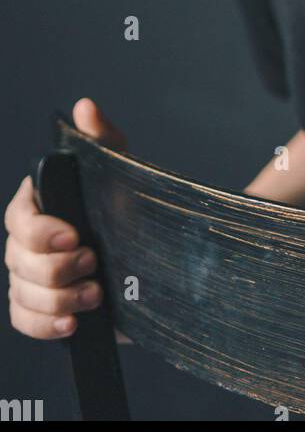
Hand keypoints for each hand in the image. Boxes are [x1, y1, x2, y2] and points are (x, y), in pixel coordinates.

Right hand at [5, 98, 131, 343]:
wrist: (160, 266)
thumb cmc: (135, 212)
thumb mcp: (123, 174)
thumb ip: (102, 140)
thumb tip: (85, 107)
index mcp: (43, 204)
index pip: (19, 217)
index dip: (40, 230)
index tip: (74, 236)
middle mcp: (30, 241)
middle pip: (18, 259)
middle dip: (57, 268)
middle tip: (94, 263)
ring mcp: (32, 276)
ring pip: (22, 292)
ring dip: (59, 299)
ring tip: (95, 292)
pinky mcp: (42, 309)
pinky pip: (24, 320)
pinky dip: (46, 324)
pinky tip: (73, 322)